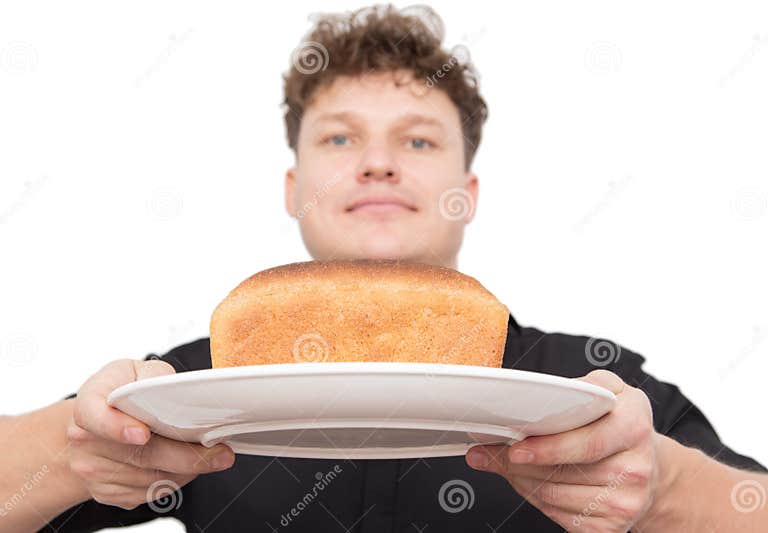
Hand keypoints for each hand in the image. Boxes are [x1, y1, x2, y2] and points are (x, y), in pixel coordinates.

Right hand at [66, 359, 234, 509]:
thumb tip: (178, 389)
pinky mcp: (108, 493)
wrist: (91, 425)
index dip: (118, 427)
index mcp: (88, 403)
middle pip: (139, 455)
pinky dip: (175, 480)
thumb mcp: (133, 371)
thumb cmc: (117, 392)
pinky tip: (184, 465)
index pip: (95, 417)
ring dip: (187, 469)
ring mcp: (94, 471)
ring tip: (209, 454)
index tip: (142, 434)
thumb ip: (153, 376)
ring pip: (151, 478)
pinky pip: (149, 493)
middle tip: (220, 453)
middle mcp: (85, 441)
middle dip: (186, 456)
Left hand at [465, 369, 659, 531]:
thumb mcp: (610, 390)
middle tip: (486, 453)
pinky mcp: (611, 527)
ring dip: (520, 480)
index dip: (546, 448)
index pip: (586, 444)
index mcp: (634, 426)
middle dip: (517, 464)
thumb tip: (532, 394)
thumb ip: (578, 386)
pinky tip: (527, 481)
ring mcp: (625, 503)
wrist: (652, 467)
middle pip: (562, 473)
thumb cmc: (621, 422)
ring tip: (506, 463)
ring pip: (554, 496)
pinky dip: (534, 497)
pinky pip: (558, 515)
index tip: (515, 447)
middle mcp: (635, 469)